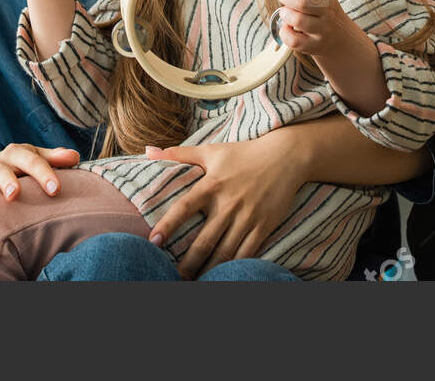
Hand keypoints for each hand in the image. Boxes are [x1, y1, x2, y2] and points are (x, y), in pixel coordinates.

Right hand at [0, 144, 81, 221]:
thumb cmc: (26, 168)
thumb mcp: (40, 160)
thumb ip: (56, 158)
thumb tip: (75, 157)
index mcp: (19, 153)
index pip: (33, 160)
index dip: (44, 173)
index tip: (55, 190)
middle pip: (5, 168)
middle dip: (9, 180)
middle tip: (15, 194)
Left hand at [144, 137, 303, 277]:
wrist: (286, 156)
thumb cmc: (244, 153)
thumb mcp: (211, 150)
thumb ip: (179, 153)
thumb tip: (148, 151)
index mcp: (212, 184)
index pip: (184, 207)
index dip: (168, 224)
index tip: (153, 242)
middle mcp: (228, 203)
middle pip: (204, 241)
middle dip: (188, 264)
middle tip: (173, 279)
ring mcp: (247, 217)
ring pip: (225, 252)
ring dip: (209, 271)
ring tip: (195, 284)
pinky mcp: (264, 226)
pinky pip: (247, 253)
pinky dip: (234, 267)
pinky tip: (223, 277)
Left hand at [260, 0, 360, 62]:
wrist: (337, 36)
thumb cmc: (317, 8)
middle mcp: (328, 12)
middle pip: (302, 2)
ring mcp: (322, 30)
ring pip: (297, 20)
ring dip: (285, 14)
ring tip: (287, 13)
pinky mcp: (313, 46)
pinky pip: (292, 39)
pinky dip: (284, 32)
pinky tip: (289, 28)